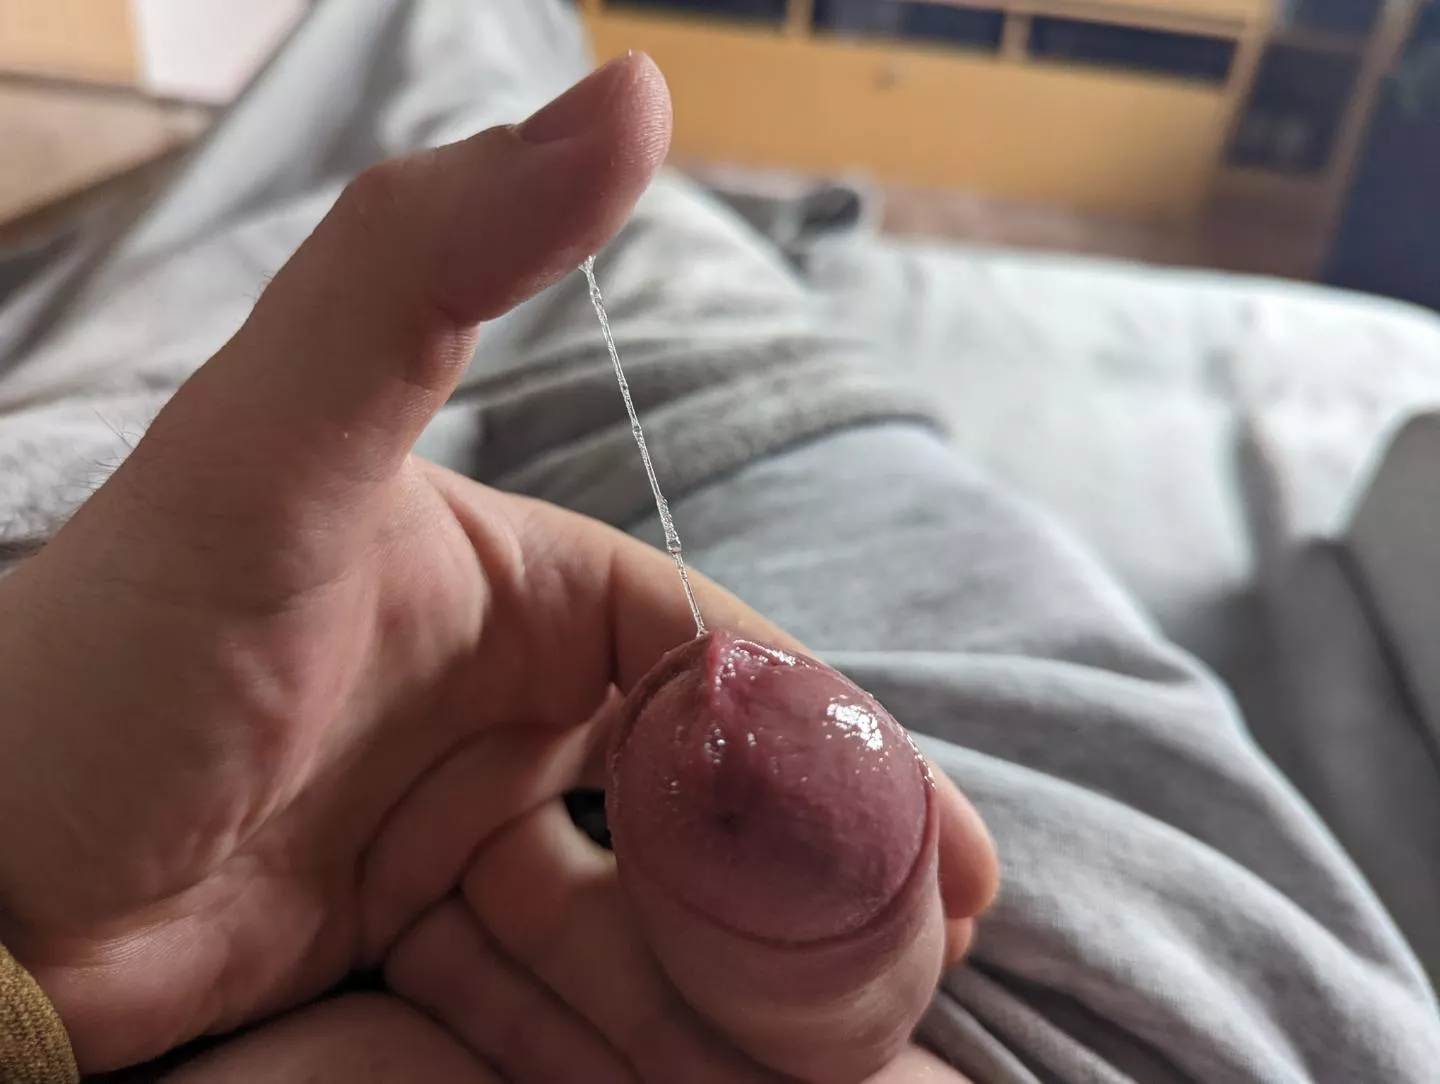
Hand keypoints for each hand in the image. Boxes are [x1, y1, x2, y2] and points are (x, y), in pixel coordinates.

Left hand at [0, 52, 996, 1079]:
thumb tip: (637, 88)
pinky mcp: (415, 968)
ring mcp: (457, 853)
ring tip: (838, 1058)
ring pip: (654, 931)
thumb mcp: (271, 449)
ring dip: (746, 994)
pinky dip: (651, 1048)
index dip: (832, 758)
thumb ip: (430, 264)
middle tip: (909, 972)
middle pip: (701, 814)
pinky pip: (570, 1014)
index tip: (943, 867)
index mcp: (513, 598)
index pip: (717, 671)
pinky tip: (723, 1076)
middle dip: (805, 895)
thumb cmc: (102, 665)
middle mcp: (498, 719)